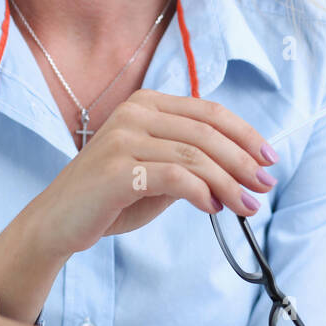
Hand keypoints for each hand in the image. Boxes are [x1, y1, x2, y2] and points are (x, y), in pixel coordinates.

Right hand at [25, 89, 277, 257]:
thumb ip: (191, 162)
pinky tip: (212, 208)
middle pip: (207, 131)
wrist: (57, 222)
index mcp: (146, 103)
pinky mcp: (116, 170)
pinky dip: (201, 192)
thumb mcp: (157, 171)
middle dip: (243, 161)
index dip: (245, 134)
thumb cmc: (109, 198)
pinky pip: (174, 177)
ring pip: (195, 155)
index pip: (209, 111)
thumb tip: (244, 170)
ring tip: (246, 206)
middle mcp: (134, 112)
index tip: (269, 158)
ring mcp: (123, 138)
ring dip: (229, 183)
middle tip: (264, 186)